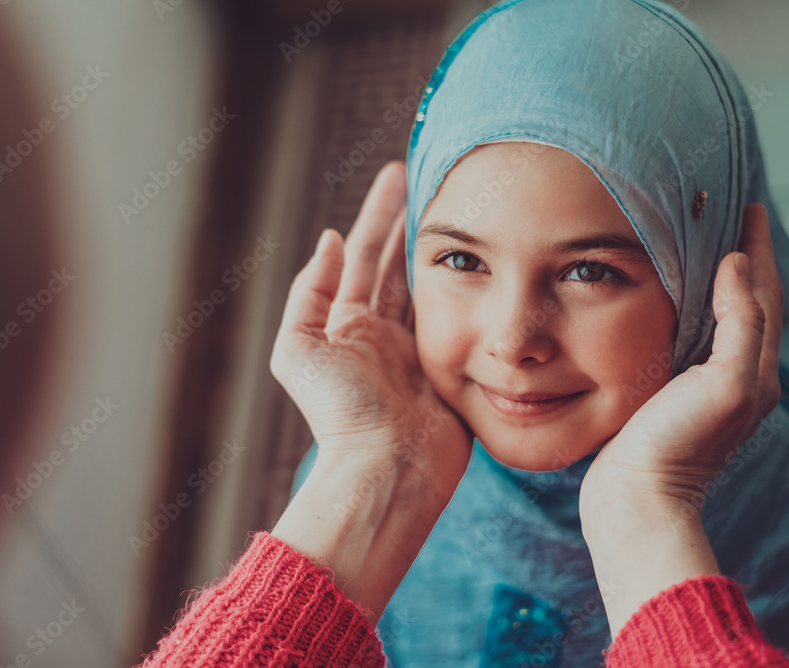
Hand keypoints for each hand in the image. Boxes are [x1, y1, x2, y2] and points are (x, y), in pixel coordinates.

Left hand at [268, 161, 473, 624]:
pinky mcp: (452, 369)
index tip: (398, 174)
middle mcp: (385, 332)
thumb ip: (311, 293)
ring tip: (462, 210)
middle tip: (435, 179)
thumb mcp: (301, 350)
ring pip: (435, 286)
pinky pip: (464, 321)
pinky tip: (487, 264)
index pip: (367, 254)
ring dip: (444, 249)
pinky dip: (472, 291)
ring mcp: (421, 349)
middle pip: (403, 263)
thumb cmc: (341, 413)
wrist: (388, 469)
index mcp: (349, 324)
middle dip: (415, 221)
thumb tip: (330, 240)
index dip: (381, 213)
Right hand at [578, 203, 784, 631]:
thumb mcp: (723, 384)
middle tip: (726, 220)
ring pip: (722, 320)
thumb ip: (740, 324)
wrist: (636, 501)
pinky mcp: (674, 396)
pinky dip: (692, 309)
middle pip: (751, 304)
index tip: (749, 208)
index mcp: (756, 370)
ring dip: (719, 282)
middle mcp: (738, 376)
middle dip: (746, 260)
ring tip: (700, 249)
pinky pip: (693, 338)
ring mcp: (705, 387)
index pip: (765, 294)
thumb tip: (736, 266)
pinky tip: (669, 303)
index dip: (760, 249)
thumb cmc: (676, 445)